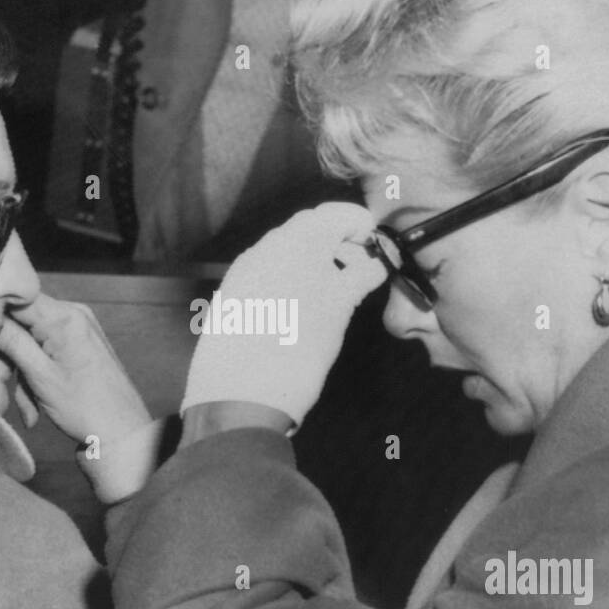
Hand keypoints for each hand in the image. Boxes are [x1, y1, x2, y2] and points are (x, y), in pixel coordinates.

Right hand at [0, 294, 151, 448]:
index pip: (14, 298)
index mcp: (64, 317)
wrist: (123, 434)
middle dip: (3, 365)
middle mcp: (71, 316)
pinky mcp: (77, 348)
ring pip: (27, 347)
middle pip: (17, 328)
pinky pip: (44, 356)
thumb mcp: (41, 376)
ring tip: (25, 415)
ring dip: (19, 381)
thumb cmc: (87, 407)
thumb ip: (11, 342)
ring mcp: (76, 332)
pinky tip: (35, 412)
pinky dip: (35, 382)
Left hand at [181, 201, 387, 429]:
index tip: (377, 244)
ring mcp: (244, 269)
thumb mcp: (340, 309)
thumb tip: (374, 264)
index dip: (360, 225)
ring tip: (336, 290)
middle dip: (338, 241)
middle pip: (308, 228)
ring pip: (286, 251)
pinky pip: (267, 272)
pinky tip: (303, 307)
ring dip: (314, 260)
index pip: (334, 214)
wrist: (240, 394)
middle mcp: (265, 247)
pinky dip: (291, 277)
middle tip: (362, 267)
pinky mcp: (231, 293)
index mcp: (296, 241)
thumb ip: (360, 276)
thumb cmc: (300, 346)